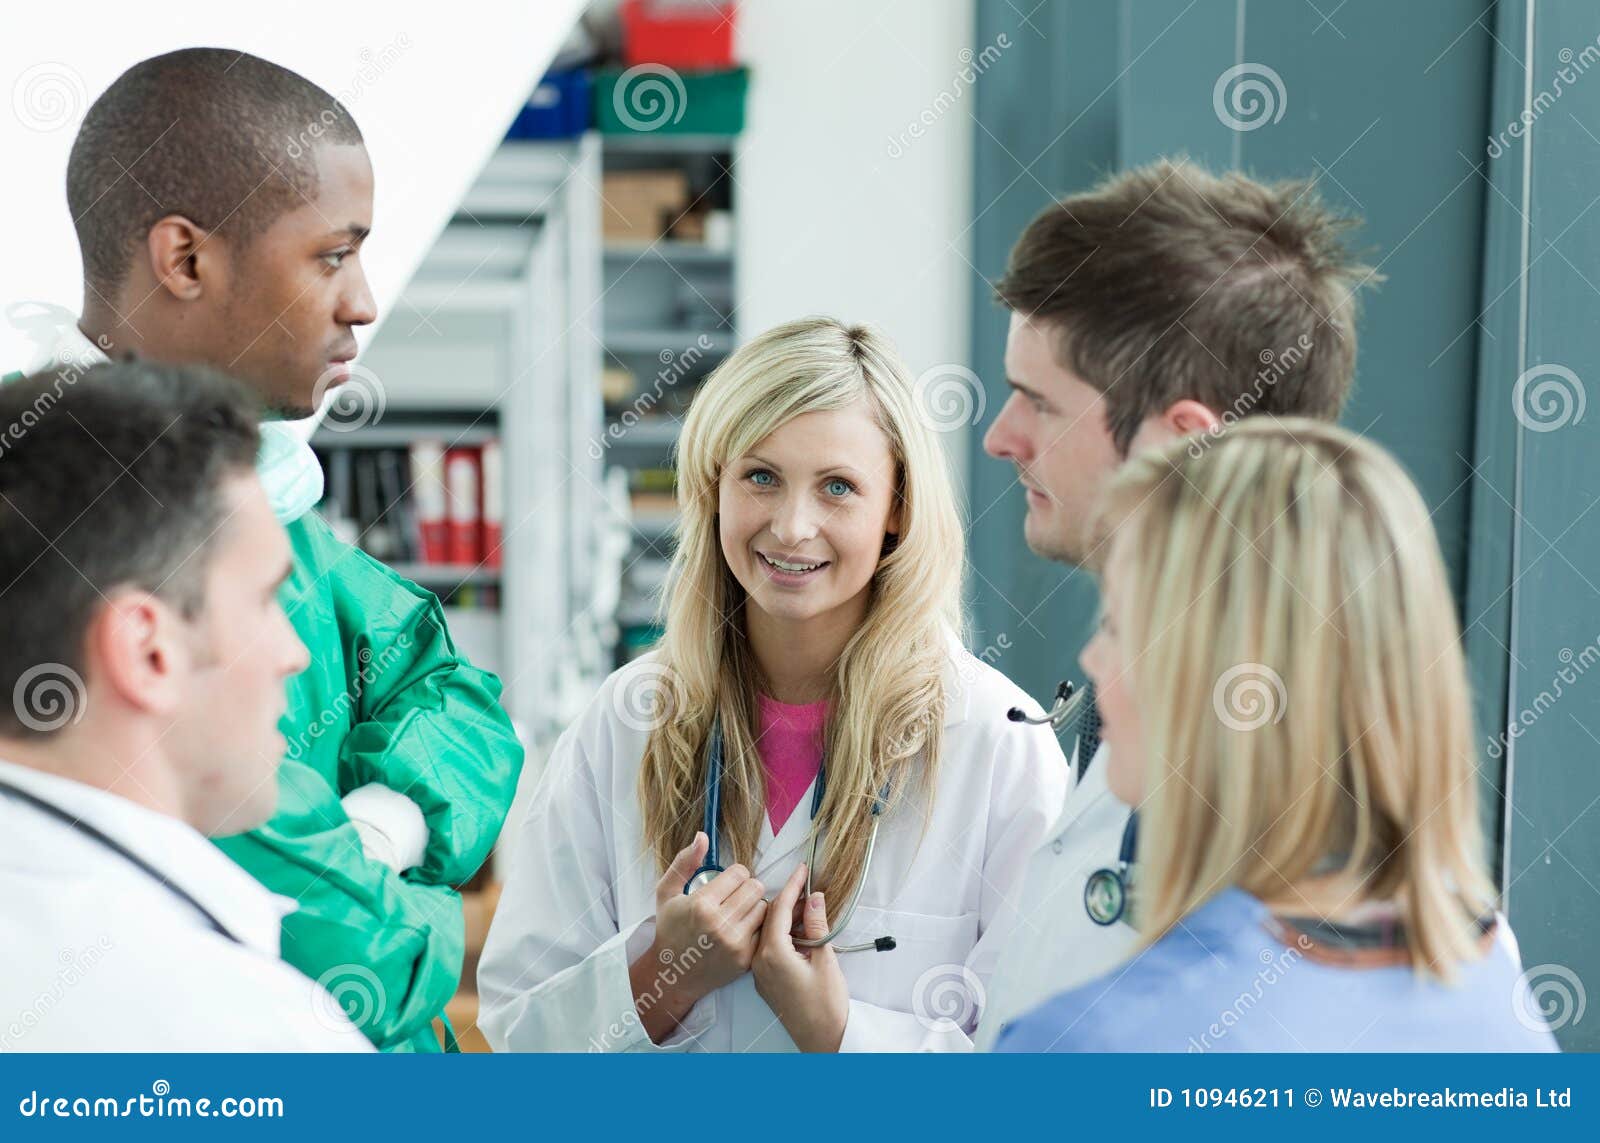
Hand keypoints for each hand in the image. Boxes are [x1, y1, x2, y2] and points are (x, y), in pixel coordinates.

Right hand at [629, 832, 766, 1041]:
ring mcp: (735, 943)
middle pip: (756, 887)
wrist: (672, 974)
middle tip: (733, 898)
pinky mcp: (745, 958)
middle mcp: (720, 924)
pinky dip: (756, 927)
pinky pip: (765, 930)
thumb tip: (703, 836)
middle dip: (745, 888)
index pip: (740, 872)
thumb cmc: (669, 929)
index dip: (733, 875)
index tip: (724, 885)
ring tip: (737, 913)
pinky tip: (741, 929)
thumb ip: (685, 862)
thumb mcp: (667, 892)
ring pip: (764, 907)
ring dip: (753, 907)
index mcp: (701, 904)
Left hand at [752, 863, 848, 1052]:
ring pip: (768, 932)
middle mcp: (759, 961)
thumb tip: (813, 898)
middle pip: (769, 918)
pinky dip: (783, 933)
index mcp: (772, 954)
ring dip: (786, 917)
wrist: (821, 1040)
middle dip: (788, 900)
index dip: (792, 886)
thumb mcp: (826, 960)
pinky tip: (801, 929)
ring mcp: (760, 972)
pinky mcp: (765, 980)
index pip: (779, 909)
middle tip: (807, 886)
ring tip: (808, 906)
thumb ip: (817, 926)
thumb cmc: (826, 1005)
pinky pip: (769, 947)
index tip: (801, 870)